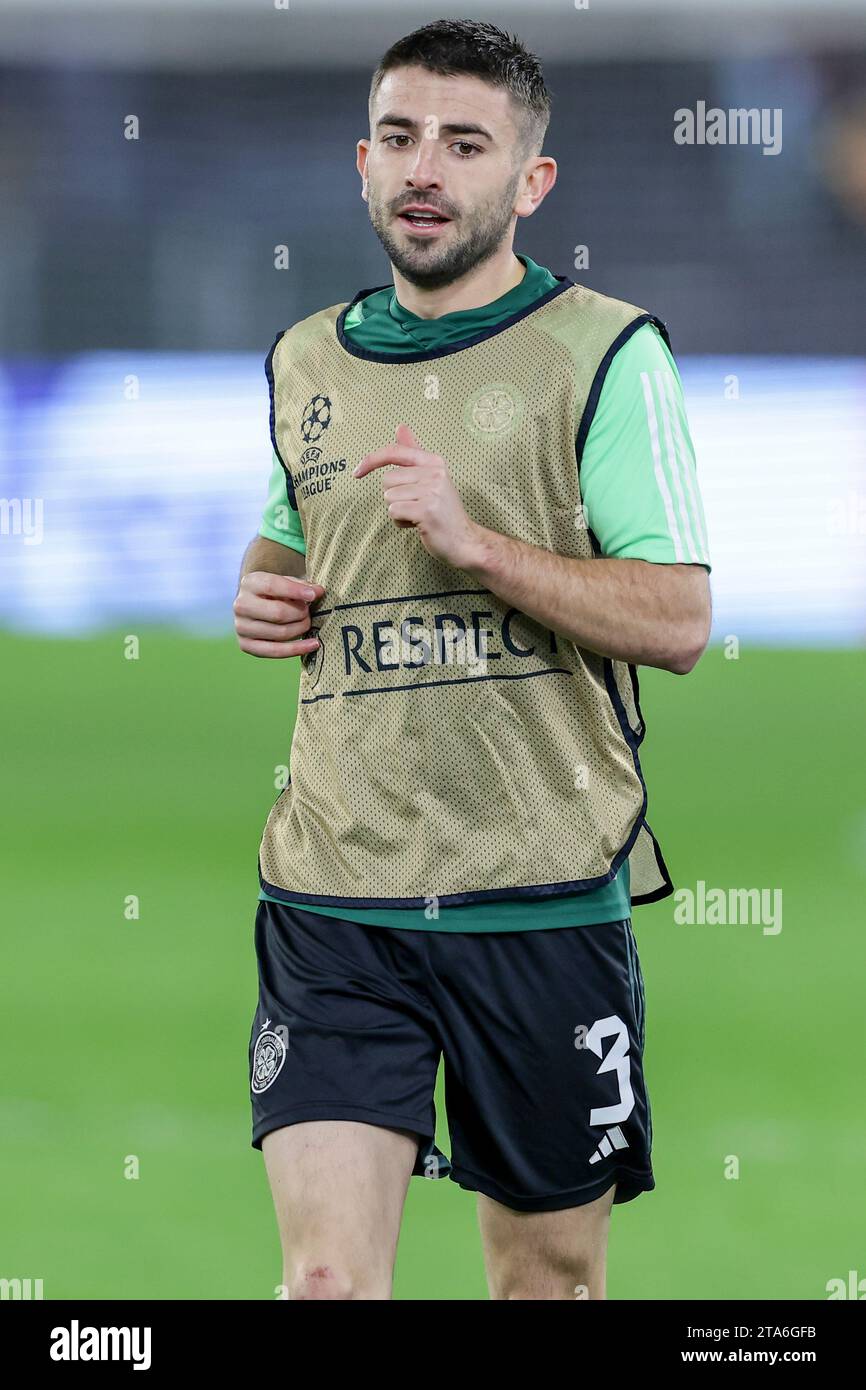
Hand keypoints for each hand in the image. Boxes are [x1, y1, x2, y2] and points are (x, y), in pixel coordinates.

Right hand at [233, 571, 324, 658]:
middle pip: (278, 613)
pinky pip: (275, 651)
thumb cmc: (275, 592)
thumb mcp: (286, 582)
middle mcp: (241, 605)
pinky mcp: (246, 645)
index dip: (295, 591)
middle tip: (308, 612)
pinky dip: (298, 649)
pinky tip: (314, 644)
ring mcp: (241, 627)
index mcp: (250, 583)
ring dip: (300, 629)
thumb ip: (302, 586)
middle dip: (300, 613)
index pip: (272, 586)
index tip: (313, 595)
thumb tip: (318, 592)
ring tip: (306, 622)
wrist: (255, 605)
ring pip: (280, 633)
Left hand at [352, 423, 484, 569]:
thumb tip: (400, 427)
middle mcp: (434, 473)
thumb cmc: (443, 511)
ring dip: (398, 511)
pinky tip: (418, 525)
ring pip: (389, 497)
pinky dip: (400, 522)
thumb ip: (414, 453)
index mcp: (434, 462)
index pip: (395, 452)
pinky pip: (394, 512)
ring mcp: (431, 491)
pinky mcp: (426, 511)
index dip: (371, 460)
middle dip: (394, 497)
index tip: (357, 472)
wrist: (464, 540)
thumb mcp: (431, 478)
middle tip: (416, 506)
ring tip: (418, 516)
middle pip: (387, 480)